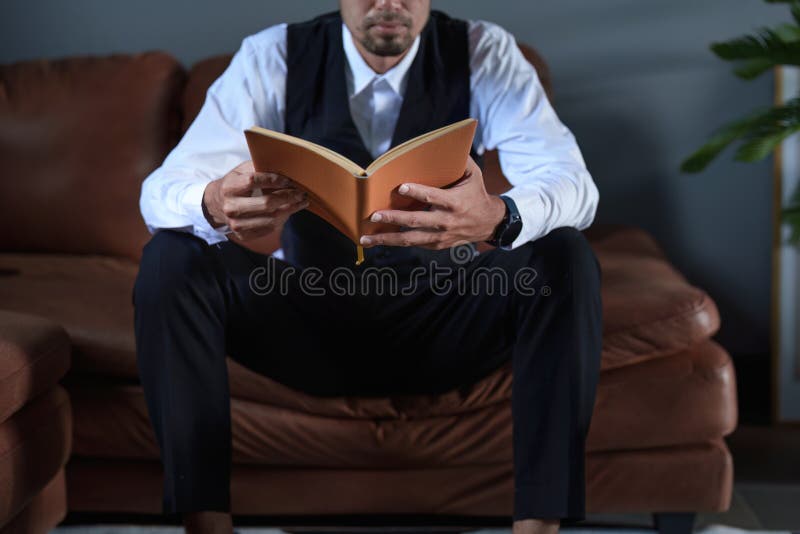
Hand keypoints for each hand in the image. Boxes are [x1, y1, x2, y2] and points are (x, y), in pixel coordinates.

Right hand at [202, 160, 307, 240]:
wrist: (215, 205)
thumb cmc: (234, 184)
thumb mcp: (240, 171)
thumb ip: (258, 167)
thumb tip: (283, 166)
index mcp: (229, 187)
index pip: (254, 181)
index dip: (274, 180)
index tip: (288, 180)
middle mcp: (231, 207)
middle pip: (266, 203)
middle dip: (288, 197)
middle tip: (301, 193)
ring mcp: (236, 224)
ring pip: (271, 219)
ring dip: (290, 210)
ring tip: (300, 202)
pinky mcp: (243, 235)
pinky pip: (269, 229)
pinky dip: (282, 220)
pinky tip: (288, 211)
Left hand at [360, 156, 506, 249]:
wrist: (488, 223)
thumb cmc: (476, 193)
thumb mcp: (473, 175)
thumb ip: (460, 160)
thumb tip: (445, 143)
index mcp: (454, 202)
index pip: (433, 197)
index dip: (417, 192)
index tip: (400, 187)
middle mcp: (446, 221)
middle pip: (415, 221)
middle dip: (393, 218)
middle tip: (374, 215)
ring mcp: (440, 236)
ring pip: (409, 239)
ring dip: (386, 238)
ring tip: (365, 238)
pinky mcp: (436, 245)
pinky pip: (413, 243)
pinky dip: (394, 242)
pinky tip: (378, 239)